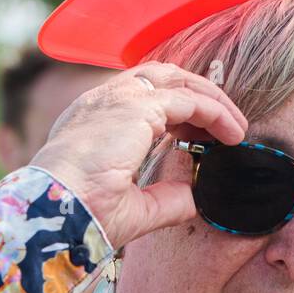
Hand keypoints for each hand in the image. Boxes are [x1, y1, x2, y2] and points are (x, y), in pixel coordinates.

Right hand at [30, 63, 247, 248]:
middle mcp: (103, 101)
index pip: (143, 95)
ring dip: (213, 100)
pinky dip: (215, 112)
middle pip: (163, 77)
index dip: (179, 108)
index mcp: (93, 120)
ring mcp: (119, 99)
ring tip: (236, 129)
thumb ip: (165, 198)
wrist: (56, 214)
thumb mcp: (133, 207)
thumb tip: (194, 196)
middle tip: (227, 126)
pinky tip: (233, 135)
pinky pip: (190, 99)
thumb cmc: (82, 215)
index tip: (203, 135)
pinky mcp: (137, 107)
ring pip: (180, 81)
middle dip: (200, 95)